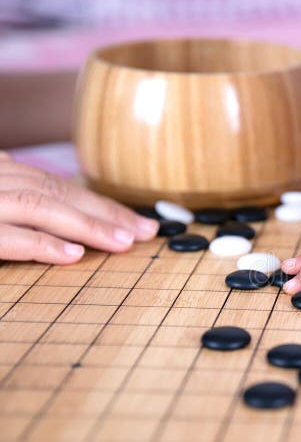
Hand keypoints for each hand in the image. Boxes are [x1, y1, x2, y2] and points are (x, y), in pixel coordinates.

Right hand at [0, 152, 158, 263]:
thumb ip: (21, 207)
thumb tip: (71, 227)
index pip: (56, 186)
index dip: (99, 204)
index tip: (136, 222)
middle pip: (56, 193)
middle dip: (106, 213)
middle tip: (146, 230)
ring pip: (40, 207)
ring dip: (88, 226)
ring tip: (124, 242)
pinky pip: (11, 236)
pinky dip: (45, 244)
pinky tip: (75, 255)